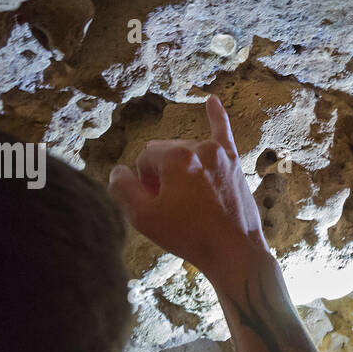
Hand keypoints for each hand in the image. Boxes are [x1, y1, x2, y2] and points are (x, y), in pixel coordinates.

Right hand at [108, 95, 267, 274]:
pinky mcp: (234, 165)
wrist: (234, 251)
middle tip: (173, 207)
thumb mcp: (143, 217)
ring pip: (186, 153)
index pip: (144, 159)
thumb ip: (123, 189)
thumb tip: (118, 172)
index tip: (157, 205)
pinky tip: (213, 100)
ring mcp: (220, 155)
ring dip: (180, 169)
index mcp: (175, 156)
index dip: (145, 184)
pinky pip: (223, 133)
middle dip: (162, 175)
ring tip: (188, 200)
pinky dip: (217, 117)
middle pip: (166, 154)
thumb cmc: (189, 235)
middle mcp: (199, 148)